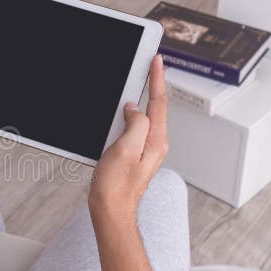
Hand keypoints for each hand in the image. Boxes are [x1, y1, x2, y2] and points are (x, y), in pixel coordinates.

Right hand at [89, 55, 167, 221]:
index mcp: (156, 140)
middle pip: (155, 107)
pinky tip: (121, 113)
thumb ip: (135, 124)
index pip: (159, 101)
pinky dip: (128, 116)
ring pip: (143, 117)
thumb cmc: (116, 187)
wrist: (111, 211)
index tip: (157, 60)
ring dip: (140, 99)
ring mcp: (144, 151)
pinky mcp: (133, 156)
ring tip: (138, 83)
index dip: (157, 78)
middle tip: (150, 65)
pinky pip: (133, 129)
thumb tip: (133, 108)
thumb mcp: (126, 148)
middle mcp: (154, 144)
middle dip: (152, 85)